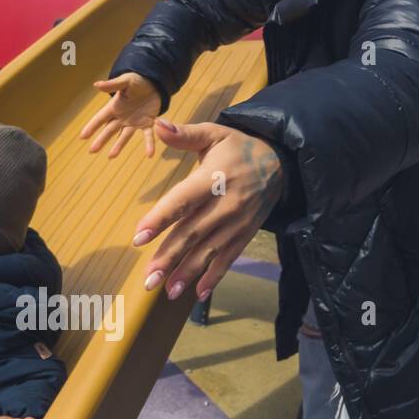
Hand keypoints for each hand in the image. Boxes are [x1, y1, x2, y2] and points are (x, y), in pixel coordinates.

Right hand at [80, 72, 163, 157]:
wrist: (154, 83)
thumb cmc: (137, 81)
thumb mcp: (125, 81)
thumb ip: (113, 85)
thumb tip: (96, 85)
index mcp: (114, 107)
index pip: (100, 118)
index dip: (91, 127)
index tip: (82, 137)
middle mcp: (122, 117)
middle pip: (109, 130)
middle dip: (101, 140)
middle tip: (92, 150)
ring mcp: (133, 122)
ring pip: (124, 136)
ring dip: (118, 146)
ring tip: (111, 156)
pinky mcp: (146, 124)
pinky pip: (147, 136)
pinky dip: (149, 145)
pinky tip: (150, 154)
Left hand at [132, 119, 284, 302]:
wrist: (280, 163)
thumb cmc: (237, 149)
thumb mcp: (214, 134)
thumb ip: (185, 134)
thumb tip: (158, 124)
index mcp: (212, 178)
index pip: (182, 200)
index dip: (160, 219)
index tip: (138, 237)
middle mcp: (225, 204)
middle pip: (192, 234)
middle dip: (169, 258)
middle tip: (148, 279)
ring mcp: (236, 223)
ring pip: (209, 252)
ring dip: (188, 273)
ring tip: (168, 291)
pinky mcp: (244, 235)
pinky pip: (228, 259)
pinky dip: (214, 277)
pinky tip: (198, 294)